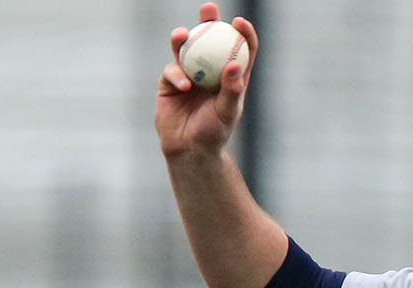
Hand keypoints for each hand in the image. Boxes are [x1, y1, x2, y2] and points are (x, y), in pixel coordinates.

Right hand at [155, 3, 259, 159]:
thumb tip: (234, 65)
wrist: (189, 149)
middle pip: (211, 39)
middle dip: (209, 20)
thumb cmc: (214, 133)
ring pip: (186, 48)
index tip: (239, 22)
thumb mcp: (228, 112)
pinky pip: (171, 71)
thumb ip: (232, 89)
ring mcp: (189, 74)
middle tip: (209, 8)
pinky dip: (177, 75)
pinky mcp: (170, 83)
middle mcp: (210, 71)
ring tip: (183, 35)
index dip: (242, 32)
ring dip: (183, 37)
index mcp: (231, 75)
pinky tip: (185, 86)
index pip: (241, 48)